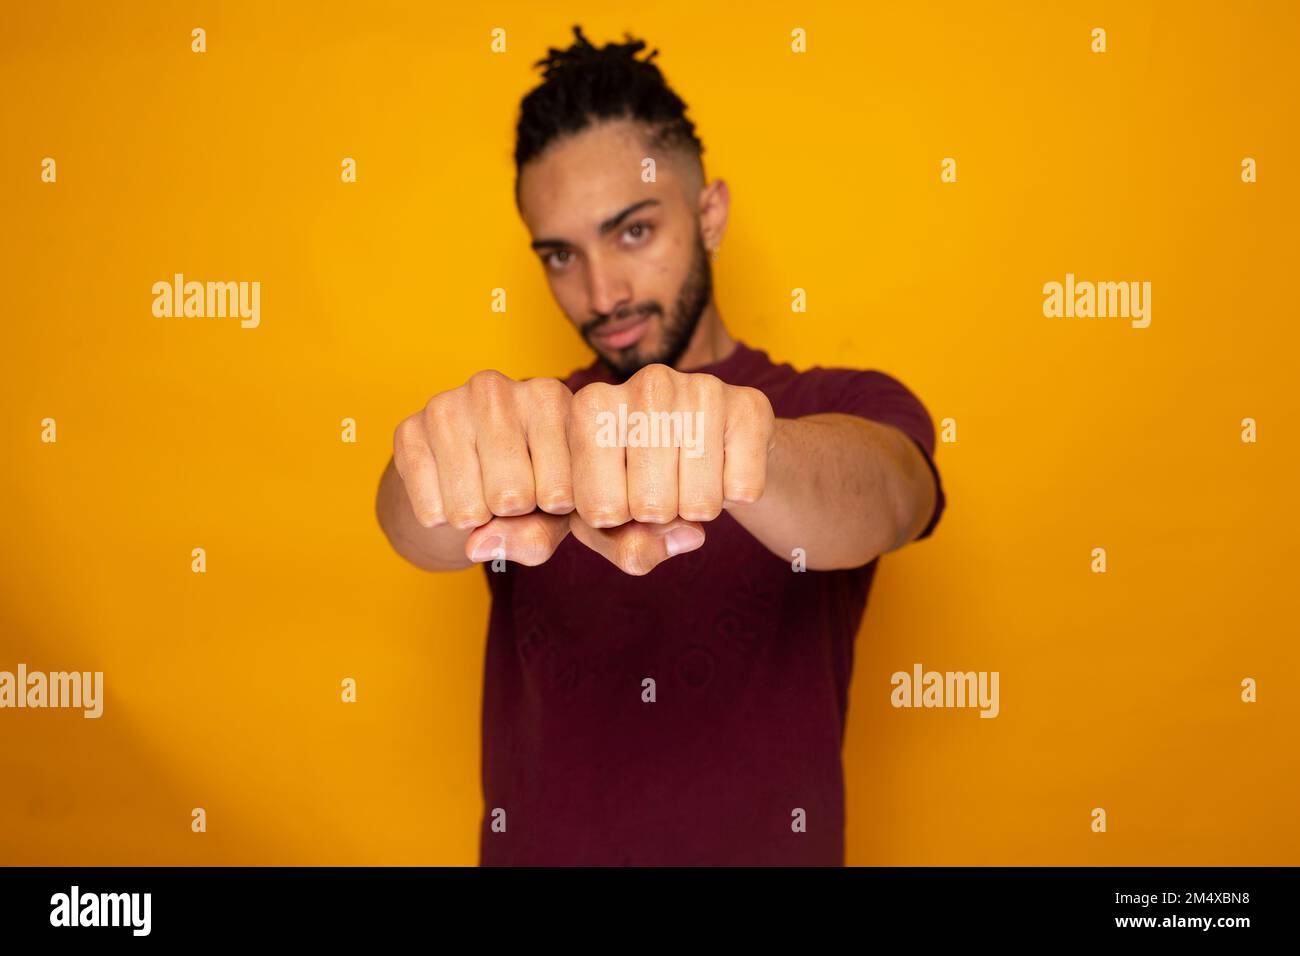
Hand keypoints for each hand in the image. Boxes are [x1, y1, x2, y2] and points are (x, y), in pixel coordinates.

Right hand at [392, 369, 575, 530]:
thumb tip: (477, 545)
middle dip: (511, 513)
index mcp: (549, 397)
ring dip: (475, 519)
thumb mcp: (556, 512)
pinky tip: (451, 488)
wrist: (473, 465)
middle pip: (511, 498)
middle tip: (510, 491)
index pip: (560, 494)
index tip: (552, 489)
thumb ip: (537, 536)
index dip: (554, 511)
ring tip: (481, 491)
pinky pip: (430, 511)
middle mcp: (495, 389)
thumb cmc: (533, 481)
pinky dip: (441, 517)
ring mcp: (446, 405)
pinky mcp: (408, 430)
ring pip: (468, 509)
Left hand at [566, 363, 775, 526]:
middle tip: (661, 486)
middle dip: (659, 517)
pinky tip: (722, 465)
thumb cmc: (641, 482)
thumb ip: (627, 548)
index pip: (598, 510)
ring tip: (691, 476)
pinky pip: (742, 491)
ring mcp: (700, 387)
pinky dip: (736, 496)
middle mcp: (645, 383)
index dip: (614, 520)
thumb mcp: (613, 523)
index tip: (617, 494)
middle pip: (649, 508)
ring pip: (698, 503)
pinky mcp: (749, 404)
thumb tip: (688, 536)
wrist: (709, 445)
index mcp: (590, 407)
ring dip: (698, 509)